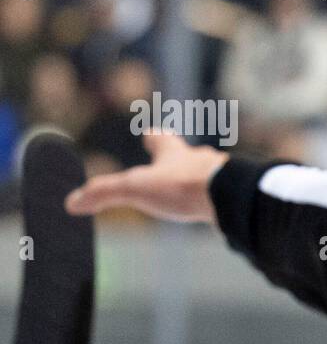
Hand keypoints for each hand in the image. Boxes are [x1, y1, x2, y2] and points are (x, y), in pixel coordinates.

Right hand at [64, 132, 228, 223]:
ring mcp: (222, 177)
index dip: (154, 137)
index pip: (161, 139)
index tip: (149, 133)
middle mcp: (200, 161)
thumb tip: (72, 202)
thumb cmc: (183, 187)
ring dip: (202, 180)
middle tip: (175, 163)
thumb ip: (104, 193)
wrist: (231, 198)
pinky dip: (220, 201)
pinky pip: (228, 196)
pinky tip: (220, 210)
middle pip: (189, 155)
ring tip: (197, 189)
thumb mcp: (135, 189)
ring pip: (211, 174)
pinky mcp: (237, 197)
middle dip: (180, 159)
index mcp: (174, 154)